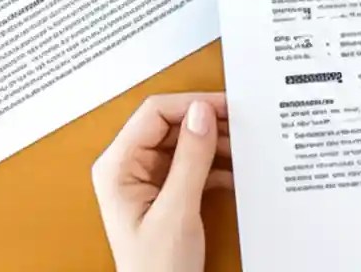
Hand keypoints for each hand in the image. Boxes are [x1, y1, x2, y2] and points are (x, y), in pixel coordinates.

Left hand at [93, 93, 232, 271]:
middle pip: (170, 124)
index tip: (224, 107)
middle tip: (241, 125)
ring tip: (243, 149)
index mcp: (118, 166)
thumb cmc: (155, 269)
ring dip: (215, 144)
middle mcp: (128, 166)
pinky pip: (192, 163)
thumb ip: (190, 159)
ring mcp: (147, 178)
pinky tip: (236, 172)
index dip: (191, 105)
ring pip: (185, 142)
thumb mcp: (176, 211)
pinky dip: (216, 164)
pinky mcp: (165, 190)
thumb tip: (201, 112)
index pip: (153, 114)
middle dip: (207, 124)